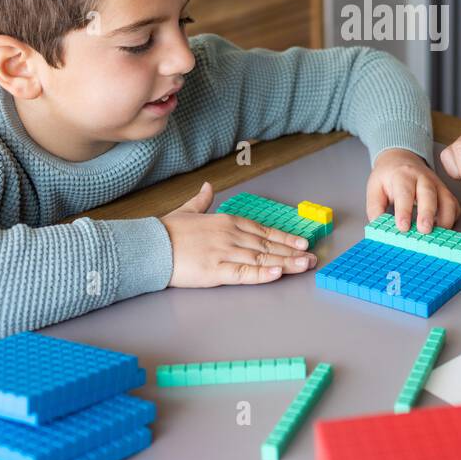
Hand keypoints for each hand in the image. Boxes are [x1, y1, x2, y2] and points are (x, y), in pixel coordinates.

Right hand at [161, 181, 317, 287]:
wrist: (149, 246)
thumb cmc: (166, 231)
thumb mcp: (187, 211)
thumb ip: (202, 201)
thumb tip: (208, 186)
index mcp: (226, 221)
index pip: (263, 230)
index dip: (284, 238)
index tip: (301, 243)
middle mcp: (230, 235)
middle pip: (267, 245)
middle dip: (292, 252)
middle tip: (311, 258)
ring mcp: (224, 253)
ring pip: (261, 258)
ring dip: (285, 262)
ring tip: (304, 265)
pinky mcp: (215, 271)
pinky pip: (244, 273)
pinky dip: (262, 273)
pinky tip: (277, 273)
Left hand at [367, 149, 460, 232]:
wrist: (401, 159)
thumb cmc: (389, 176)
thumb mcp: (374, 188)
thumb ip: (375, 208)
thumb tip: (378, 227)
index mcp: (402, 175)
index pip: (404, 192)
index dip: (404, 210)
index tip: (403, 227)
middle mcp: (423, 178)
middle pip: (429, 194)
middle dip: (427, 213)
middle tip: (424, 230)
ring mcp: (437, 185)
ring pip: (446, 200)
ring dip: (444, 218)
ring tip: (437, 234)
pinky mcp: (446, 192)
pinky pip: (454, 206)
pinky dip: (452, 218)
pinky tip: (443, 228)